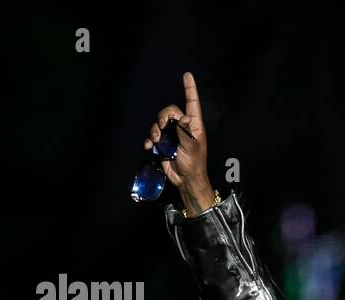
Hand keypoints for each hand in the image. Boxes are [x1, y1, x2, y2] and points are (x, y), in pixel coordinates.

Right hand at [143, 71, 212, 204]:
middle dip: (164, 117)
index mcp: (194, 125)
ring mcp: (172, 134)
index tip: (187, 75)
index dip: (190, 89)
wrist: (185, 179)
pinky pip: (153, 135)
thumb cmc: (194, 163)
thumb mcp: (192, 147)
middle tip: (163, 128)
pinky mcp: (163, 143)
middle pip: (169, 111)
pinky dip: (150, 139)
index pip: (192, 103)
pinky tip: (150, 146)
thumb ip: (185, 131)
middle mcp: (182, 126)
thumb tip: (183, 117)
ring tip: (157, 141)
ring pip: (159, 122)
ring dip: (155, 130)